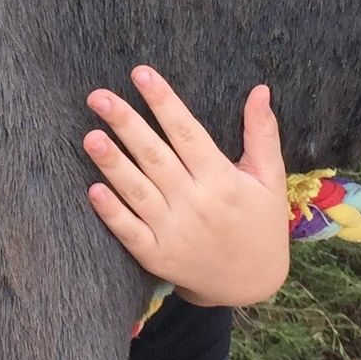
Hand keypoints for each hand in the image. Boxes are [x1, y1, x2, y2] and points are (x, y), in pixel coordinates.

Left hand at [81, 66, 289, 307]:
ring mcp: (174, 232)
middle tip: (98, 96)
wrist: (252, 285)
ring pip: (137, 192)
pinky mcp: (158, 257)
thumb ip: (262, 133)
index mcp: (222, 180)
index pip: (187, 132)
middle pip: (155, 157)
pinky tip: (92, 189)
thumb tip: (260, 89)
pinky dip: (112, 212)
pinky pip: (130, 232)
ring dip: (112, 163)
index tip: (141, 74)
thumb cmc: (261, 225)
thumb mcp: (270, 178)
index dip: (163, 102)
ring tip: (90, 136)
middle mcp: (195, 204)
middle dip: (126, 124)